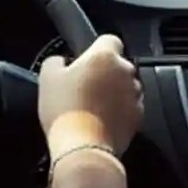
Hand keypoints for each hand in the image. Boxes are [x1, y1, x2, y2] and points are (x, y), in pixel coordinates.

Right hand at [38, 34, 142, 156]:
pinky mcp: (139, 115)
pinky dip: (120, 110)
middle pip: (118, 64)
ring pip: (125, 86)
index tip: (86, 60)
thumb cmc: (65, 110)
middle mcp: (126, 71)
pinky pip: (129, 106)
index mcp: (105, 56)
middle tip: (84, 86)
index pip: (109, 39)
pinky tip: (102, 119)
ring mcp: (135, 94)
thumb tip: (60, 61)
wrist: (83, 147)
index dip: (97, 49)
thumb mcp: (48, 79)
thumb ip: (56, 61)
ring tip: (92, 106)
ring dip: (114, 91)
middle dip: (105, 72)